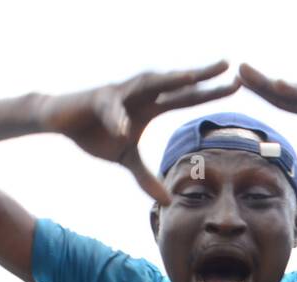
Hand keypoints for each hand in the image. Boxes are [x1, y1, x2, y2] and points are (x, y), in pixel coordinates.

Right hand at [40, 62, 239, 204]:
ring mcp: (119, 93)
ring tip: (191, 78)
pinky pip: (110, 110)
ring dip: (169, 80)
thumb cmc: (95, 132)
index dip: (210, 93)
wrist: (59, 119)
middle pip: (175, 83)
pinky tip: (123, 131)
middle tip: (227, 66)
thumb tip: (166, 200)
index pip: (186, 98)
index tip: (236, 87)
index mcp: (150, 105)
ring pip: (149, 83)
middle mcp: (140, 94)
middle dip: (200, 75)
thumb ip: (146, 178)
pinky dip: (116, 120)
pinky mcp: (96, 99)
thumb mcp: (126, 159)